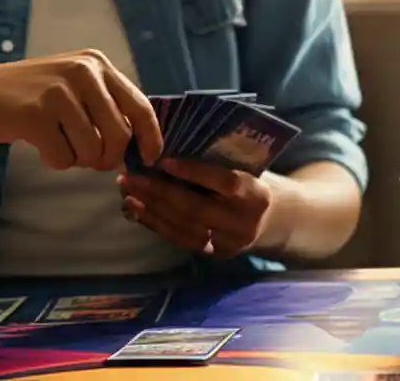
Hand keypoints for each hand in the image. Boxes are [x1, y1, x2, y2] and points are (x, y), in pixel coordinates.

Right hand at [0, 49, 161, 171]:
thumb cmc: (27, 98)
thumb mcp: (73, 87)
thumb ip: (105, 106)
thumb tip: (140, 145)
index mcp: (96, 63)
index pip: (140, 107)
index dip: (151, 138)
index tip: (150, 159)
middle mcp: (83, 71)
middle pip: (120, 136)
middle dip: (106, 158)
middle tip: (87, 158)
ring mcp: (59, 91)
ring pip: (93, 151)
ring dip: (77, 160)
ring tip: (58, 144)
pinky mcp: (37, 115)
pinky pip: (64, 158)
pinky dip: (54, 162)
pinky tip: (39, 144)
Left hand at [117, 159, 276, 257]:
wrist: (272, 219)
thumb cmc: (252, 182)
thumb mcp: (246, 168)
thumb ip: (218, 162)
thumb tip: (170, 144)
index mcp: (256, 194)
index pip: (223, 182)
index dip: (192, 172)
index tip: (163, 160)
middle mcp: (243, 222)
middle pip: (195, 209)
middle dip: (158, 192)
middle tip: (131, 176)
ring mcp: (228, 243)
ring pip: (182, 227)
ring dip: (150, 209)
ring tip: (127, 191)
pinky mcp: (214, 254)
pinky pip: (179, 239)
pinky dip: (155, 223)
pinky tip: (136, 209)